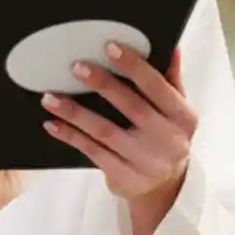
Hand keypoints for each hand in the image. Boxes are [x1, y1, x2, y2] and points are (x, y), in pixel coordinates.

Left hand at [40, 44, 196, 205]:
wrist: (165, 187)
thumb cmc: (165, 135)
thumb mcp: (175, 110)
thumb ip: (170, 79)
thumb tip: (170, 47)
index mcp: (183, 117)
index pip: (157, 87)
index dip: (134, 66)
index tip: (110, 47)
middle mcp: (168, 140)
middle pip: (131, 107)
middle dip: (102, 84)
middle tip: (76, 67)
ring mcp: (146, 162)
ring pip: (105, 131)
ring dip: (75, 112)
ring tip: (50, 97)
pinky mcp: (125, 177)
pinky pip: (93, 152)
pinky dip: (71, 136)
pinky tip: (53, 124)